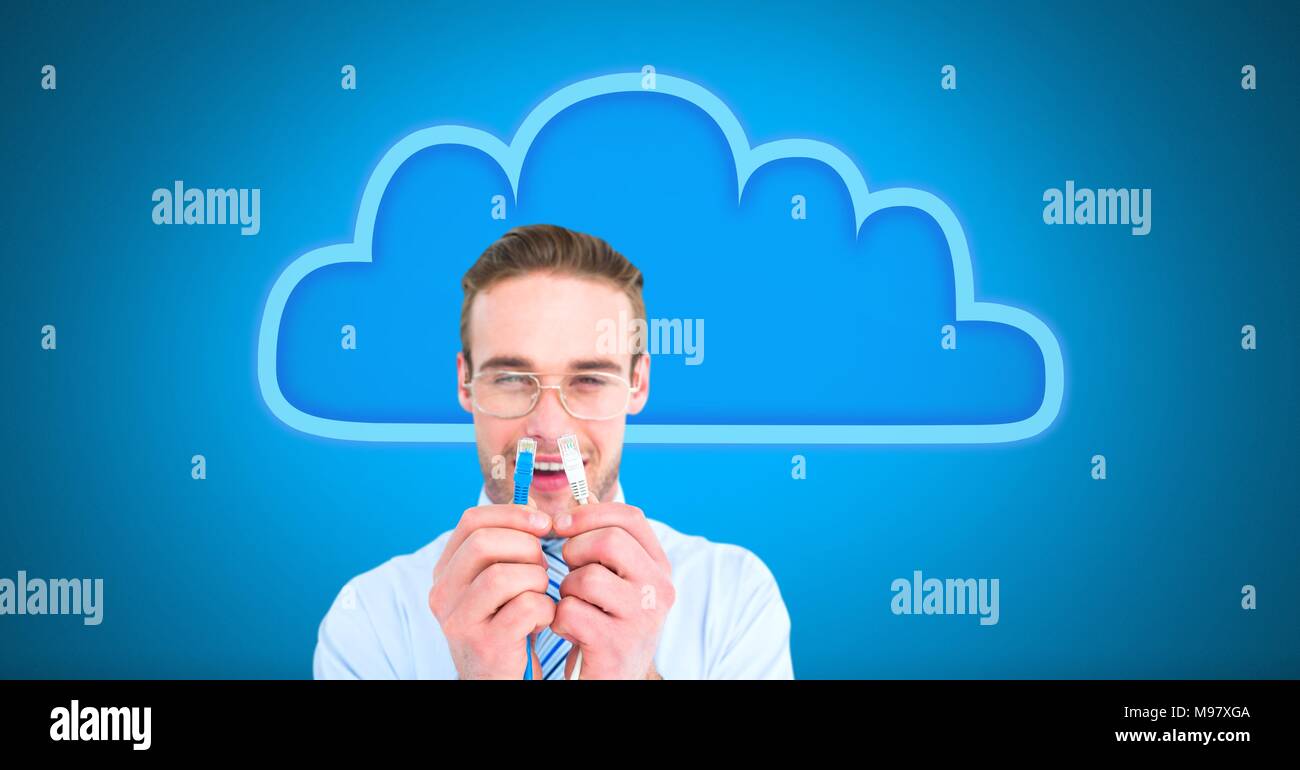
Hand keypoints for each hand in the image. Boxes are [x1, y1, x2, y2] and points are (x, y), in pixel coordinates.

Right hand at [428, 500, 553, 678]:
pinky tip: (542, 621)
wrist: (501, 679)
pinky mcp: (484, 645)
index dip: (513, 514)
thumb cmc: (509, 625)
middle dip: (527, 548)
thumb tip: (535, 507)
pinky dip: (545, 610)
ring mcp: (459, 621)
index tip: (543, 523)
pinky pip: (526, 607)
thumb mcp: (502, 582)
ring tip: (541, 597)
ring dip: (537, 581)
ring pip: (505, 575)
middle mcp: (442, 594)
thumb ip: (510, 545)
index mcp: (446, 571)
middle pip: (485, 543)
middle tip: (541, 569)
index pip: (472, 520)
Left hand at [550, 492, 674, 678]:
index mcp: (659, 568)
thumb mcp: (614, 582)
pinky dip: (559, 621)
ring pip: (585, 578)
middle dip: (574, 551)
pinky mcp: (617, 645)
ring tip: (572, 608)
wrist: (611, 682)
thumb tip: (574, 502)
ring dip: (565, 591)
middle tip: (568, 571)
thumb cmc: (605, 626)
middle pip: (608, 540)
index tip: (560, 524)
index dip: (589, 513)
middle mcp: (660, 590)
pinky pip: (570, 612)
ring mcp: (642, 619)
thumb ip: (603, 545)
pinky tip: (570, 633)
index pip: (630, 517)